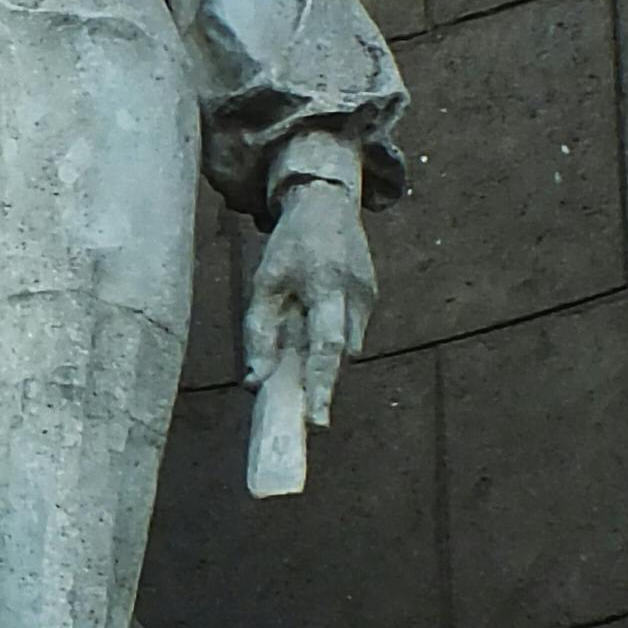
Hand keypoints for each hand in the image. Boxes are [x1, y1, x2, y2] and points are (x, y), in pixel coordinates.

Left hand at [243, 174, 374, 435]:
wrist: (328, 204)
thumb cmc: (290, 245)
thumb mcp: (264, 282)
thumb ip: (258, 333)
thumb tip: (254, 382)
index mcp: (327, 286)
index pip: (327, 347)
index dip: (321, 387)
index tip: (316, 423)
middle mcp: (355, 294)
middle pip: (339, 355)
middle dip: (321, 376)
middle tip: (301, 390)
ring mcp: (369, 296)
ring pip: (346, 346)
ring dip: (323, 351)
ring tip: (302, 327)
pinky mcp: (372, 297)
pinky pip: (349, 330)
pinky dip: (330, 333)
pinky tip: (315, 312)